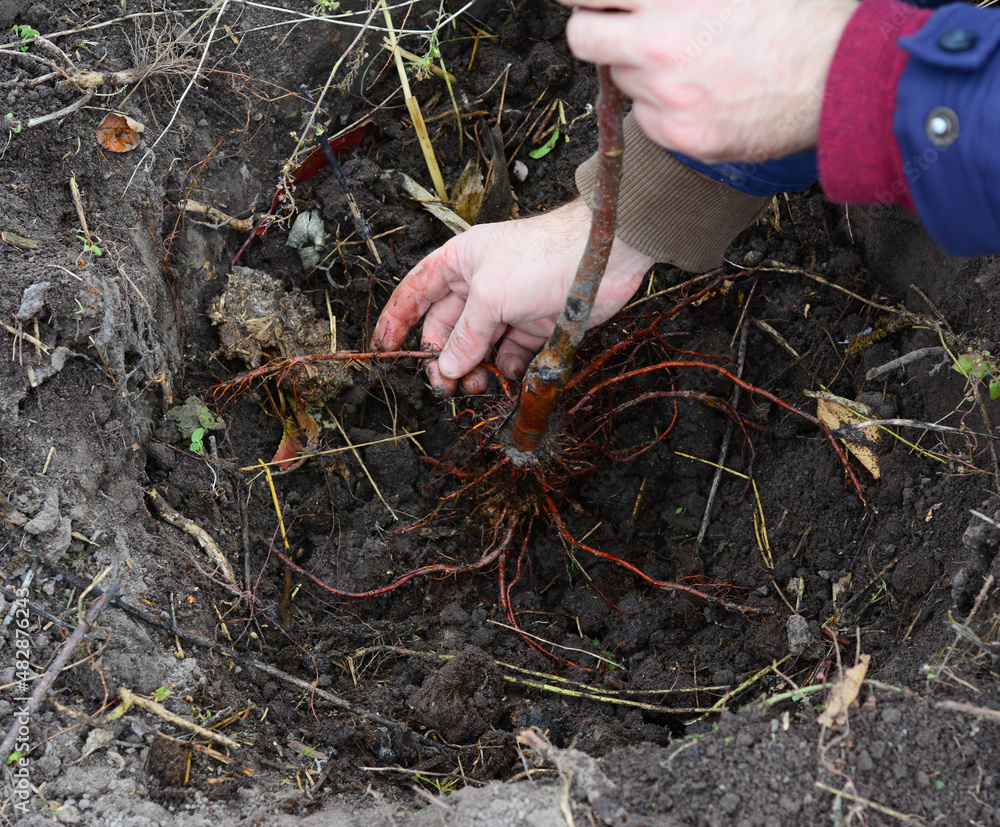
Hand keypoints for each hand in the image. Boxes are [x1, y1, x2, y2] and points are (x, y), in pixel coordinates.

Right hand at [372, 199, 653, 396]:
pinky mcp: (535, 324)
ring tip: (474, 388)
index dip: (396, 319)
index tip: (384, 348)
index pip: (416, 292)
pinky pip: (509, 353)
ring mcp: (508, 305)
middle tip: (444, 386)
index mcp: (459, 263)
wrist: (602, 256)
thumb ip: (465, 335)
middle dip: (441, 356)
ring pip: (477, 345)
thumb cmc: (540, 258)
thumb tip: (447, 367)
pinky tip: (502, 379)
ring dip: (471, 368)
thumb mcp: (490, 297)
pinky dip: (503, 369)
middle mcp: (480, 284)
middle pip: (446, 327)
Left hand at [560, 0, 857, 162]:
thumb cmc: (796, 13)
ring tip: (688, 61)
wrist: (840, 76)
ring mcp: (665, 93)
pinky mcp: (678, 135)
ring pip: (619, 80)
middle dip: (595, 30)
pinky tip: (703, 94)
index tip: (591, 1)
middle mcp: (658, 42)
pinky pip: (646, 118)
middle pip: (581, 38)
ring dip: (638, 69)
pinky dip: (663, 107)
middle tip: (620, 29)